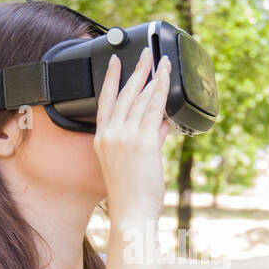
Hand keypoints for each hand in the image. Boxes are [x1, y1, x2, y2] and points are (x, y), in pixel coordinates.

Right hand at [94, 46, 171, 218]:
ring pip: (140, 98)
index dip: (111, 78)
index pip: (105, 101)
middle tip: (147, 54)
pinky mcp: (142, 141)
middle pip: (124, 94)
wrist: (131, 213)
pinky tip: (167, 79)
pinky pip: (153, 108)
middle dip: (137, 71)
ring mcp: (125, 136)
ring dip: (153, 77)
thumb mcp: (133, 162)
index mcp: (102, 140)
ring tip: (162, 64)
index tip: (116, 61)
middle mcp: (111, 135)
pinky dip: (161, 91)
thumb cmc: (131, 195)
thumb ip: (148, 138)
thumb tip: (162, 122)